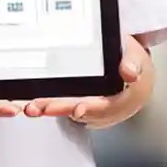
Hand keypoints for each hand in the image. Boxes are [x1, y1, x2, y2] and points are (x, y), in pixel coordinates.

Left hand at [22, 35, 152, 128]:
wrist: (132, 65)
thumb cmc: (132, 59)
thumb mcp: (135, 55)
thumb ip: (132, 62)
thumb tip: (130, 73)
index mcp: (127, 99)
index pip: (108, 106)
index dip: (92, 109)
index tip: (77, 109)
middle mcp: (110, 109)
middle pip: (84, 111)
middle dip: (62, 110)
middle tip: (41, 108)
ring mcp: (95, 109)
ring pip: (71, 110)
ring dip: (50, 109)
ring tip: (31, 108)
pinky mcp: (83, 105)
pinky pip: (65, 107)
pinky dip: (49, 106)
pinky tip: (33, 104)